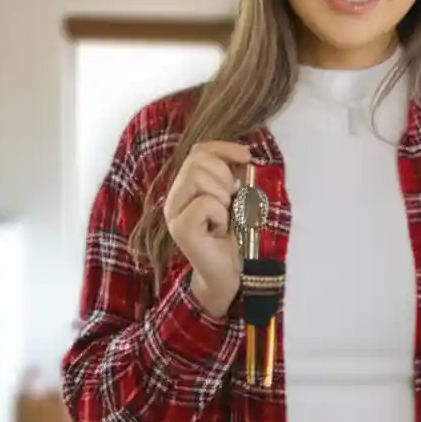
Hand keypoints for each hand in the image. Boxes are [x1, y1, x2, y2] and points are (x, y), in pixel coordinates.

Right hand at [163, 141, 252, 317]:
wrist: (230, 273)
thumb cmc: (235, 235)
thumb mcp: (236, 198)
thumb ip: (233, 175)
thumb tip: (243, 155)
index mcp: (186, 186)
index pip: (198, 151)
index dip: (223, 148)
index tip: (246, 156)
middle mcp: (174, 197)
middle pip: (197, 161)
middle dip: (224, 176)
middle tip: (232, 200)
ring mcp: (174, 213)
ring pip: (198, 178)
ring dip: (222, 196)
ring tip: (225, 216)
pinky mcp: (180, 228)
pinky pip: (205, 204)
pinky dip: (220, 214)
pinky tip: (219, 229)